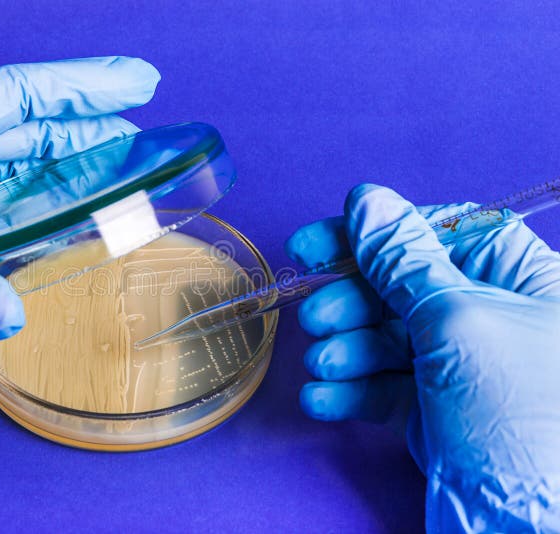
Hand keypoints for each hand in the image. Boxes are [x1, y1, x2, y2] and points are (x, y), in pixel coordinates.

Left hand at [0, 56, 159, 344]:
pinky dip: (43, 211)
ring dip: (74, 168)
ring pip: (21, 167)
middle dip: (91, 127)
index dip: (82, 84)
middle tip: (147, 138)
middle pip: (30, 127)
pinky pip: (3, 209)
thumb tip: (9, 314)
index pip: (18, 93)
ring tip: (123, 174)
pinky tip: (68, 222)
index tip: (138, 83)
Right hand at [287, 185, 559, 530]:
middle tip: (314, 317)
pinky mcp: (431, 409)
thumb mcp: (457, 322)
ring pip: (383, 337)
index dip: (374, 234)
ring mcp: (458, 366)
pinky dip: (347, 391)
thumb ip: (405, 259)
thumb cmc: (517, 416)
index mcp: (519, 281)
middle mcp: (490, 317)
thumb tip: (368, 201)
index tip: (318, 242)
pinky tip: (321, 400)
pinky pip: (380, 385)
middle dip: (350, 300)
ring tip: (321, 366)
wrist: (527, 529)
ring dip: (343, 349)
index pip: (437, 231)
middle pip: (400, 285)